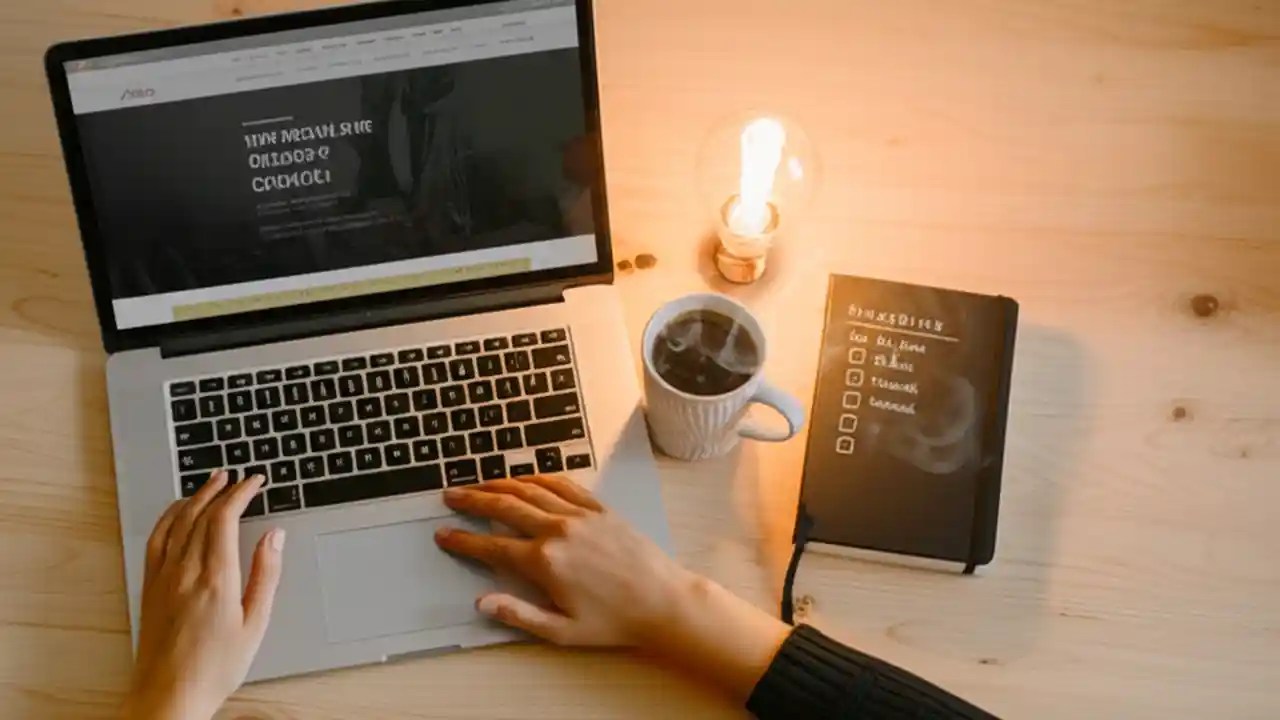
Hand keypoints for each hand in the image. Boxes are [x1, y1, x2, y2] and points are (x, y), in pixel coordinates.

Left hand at [122, 471, 284, 719]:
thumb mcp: (255, 624)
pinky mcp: (150, 587)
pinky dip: (168, 517)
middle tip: (237, 477)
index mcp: (216, 578)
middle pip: (201, 514)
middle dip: (221, 489)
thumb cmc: (214, 668)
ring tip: (210, 483)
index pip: (225, 518)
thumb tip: (274, 538)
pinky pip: (156, 540)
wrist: (169, 696)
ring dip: (195, 496)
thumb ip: (266, 575)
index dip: (241, 493)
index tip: (255, 481)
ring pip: (177, 522)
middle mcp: (186, 572)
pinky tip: (177, 512)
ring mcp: (164, 578)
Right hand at [435, 476, 789, 700]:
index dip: (463, 540)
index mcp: (544, 561)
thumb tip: (482, 603)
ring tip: (479, 482)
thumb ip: (518, 615)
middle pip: (504, 507)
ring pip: (530, 490)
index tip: (444, 534)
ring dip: (500, 484)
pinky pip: (563, 484)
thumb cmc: (614, 621)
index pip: (491, 546)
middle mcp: (557, 530)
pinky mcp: (599, 508)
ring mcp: (579, 515)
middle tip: (451, 495)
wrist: (662, 600)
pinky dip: (539, 477)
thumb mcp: (561, 631)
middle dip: (473, 500)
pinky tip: (525, 477)